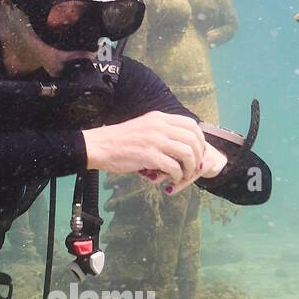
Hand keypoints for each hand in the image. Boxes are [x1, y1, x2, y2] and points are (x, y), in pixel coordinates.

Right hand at [83, 111, 207, 189]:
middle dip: (199, 155)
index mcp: (158, 118)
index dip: (200, 139)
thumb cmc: (118, 140)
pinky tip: (172, 180)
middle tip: (196, 166)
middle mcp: (159, 126)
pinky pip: (174, 167)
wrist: (98, 146)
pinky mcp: (149, 156)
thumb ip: (160, 131)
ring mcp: (155, 140)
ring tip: (184, 175)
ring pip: (187, 153)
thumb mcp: (143, 126)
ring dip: (190, 168)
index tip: (198, 151)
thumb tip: (180, 144)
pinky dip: (177, 176)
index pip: (191, 124)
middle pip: (193, 139)